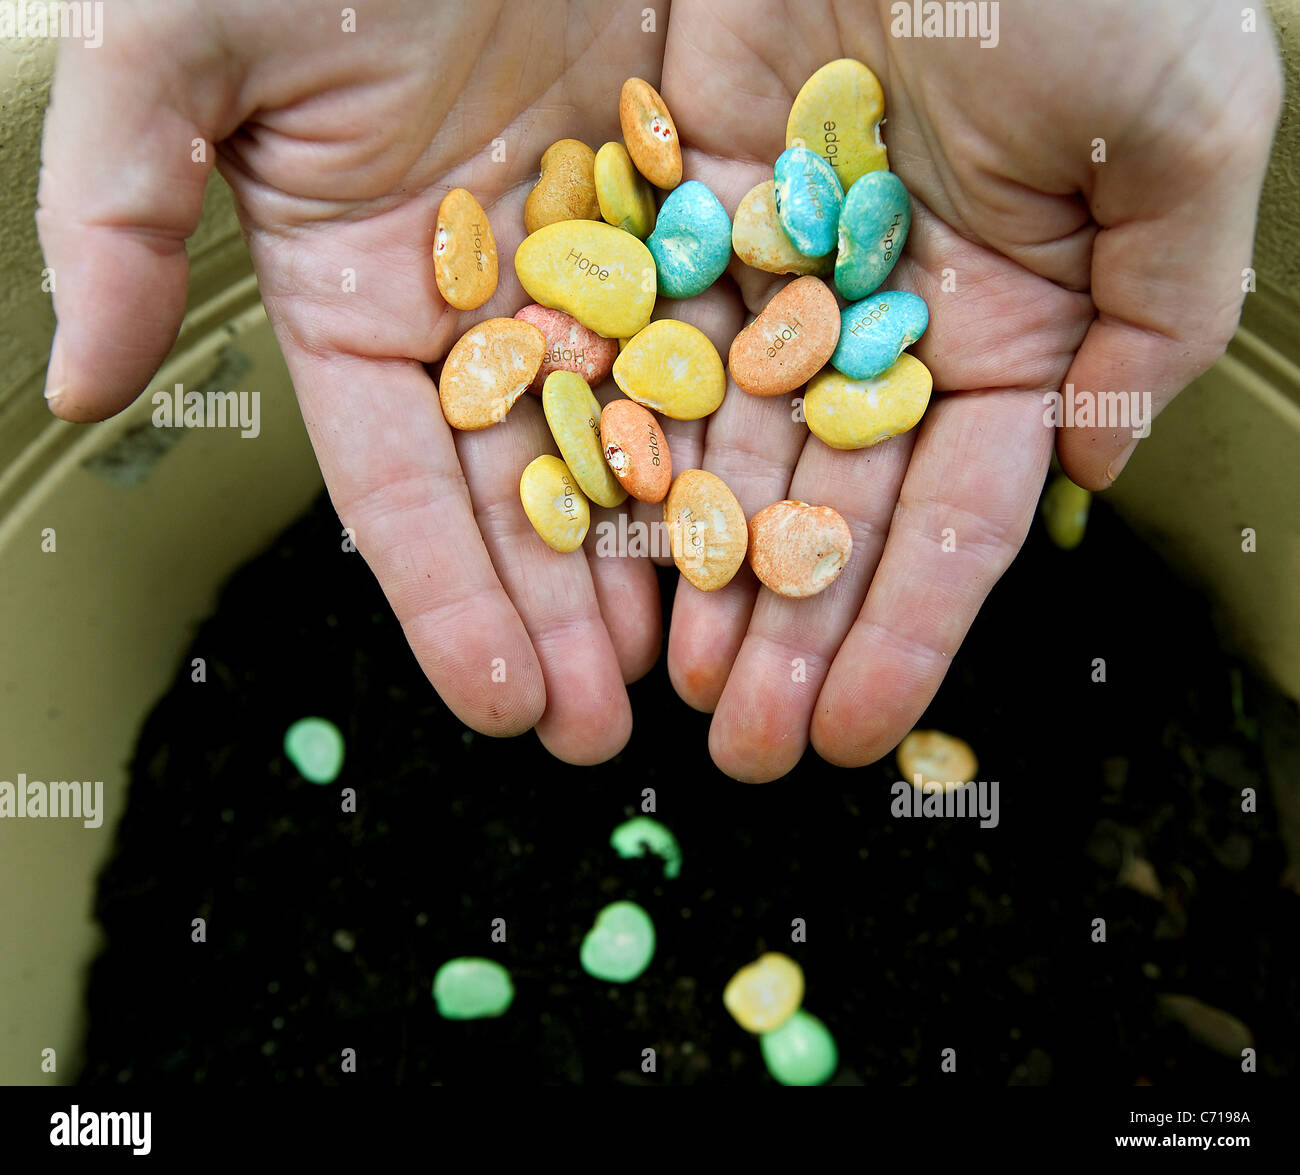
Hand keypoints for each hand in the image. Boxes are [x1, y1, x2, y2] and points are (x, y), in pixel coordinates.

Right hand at [36, 0, 668, 763]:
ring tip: (688, 672)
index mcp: (356, 301)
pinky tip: (756, 533)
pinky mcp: (678, 213)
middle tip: (600, 731)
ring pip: (627, 444)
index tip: (493, 703)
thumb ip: (120, 213)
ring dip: (654, 561)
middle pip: (524, 494)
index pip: (400, 489)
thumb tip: (77, 381)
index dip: (444, 600)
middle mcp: (475, 309)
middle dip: (560, 616)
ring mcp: (584, 268)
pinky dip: (733, 441)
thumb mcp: (176, 50)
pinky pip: (717, 347)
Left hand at [659, 0, 1280, 779]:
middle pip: (824, 511)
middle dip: (789, 635)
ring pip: (719, 457)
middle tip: (745, 750)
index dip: (907, 630)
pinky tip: (595, 556)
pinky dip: (615, 454)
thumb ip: (1156, 312)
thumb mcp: (1182, 131)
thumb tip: (1090, 469)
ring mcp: (769, 274)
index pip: (950, 517)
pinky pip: (635, 354)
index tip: (864, 734)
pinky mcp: (672, 211)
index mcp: (1006, 322)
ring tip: (665, 693)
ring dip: (696, 579)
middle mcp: (879, 320)